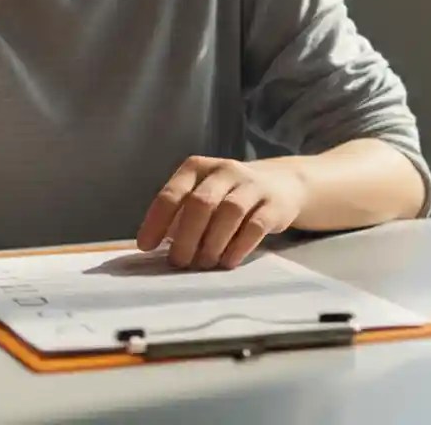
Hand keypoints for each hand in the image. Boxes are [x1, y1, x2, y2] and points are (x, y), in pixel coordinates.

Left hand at [135, 156, 306, 269]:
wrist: (283, 184)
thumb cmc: (230, 196)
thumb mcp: (203, 195)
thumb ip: (181, 215)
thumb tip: (155, 245)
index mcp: (198, 168)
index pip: (173, 193)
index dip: (156, 221)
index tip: (147, 247)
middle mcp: (225, 171)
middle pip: (201, 203)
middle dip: (187, 237)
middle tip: (180, 262)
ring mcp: (252, 185)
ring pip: (230, 212)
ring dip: (213, 243)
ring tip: (204, 263)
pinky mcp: (275, 204)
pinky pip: (255, 226)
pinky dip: (238, 247)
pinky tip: (228, 261)